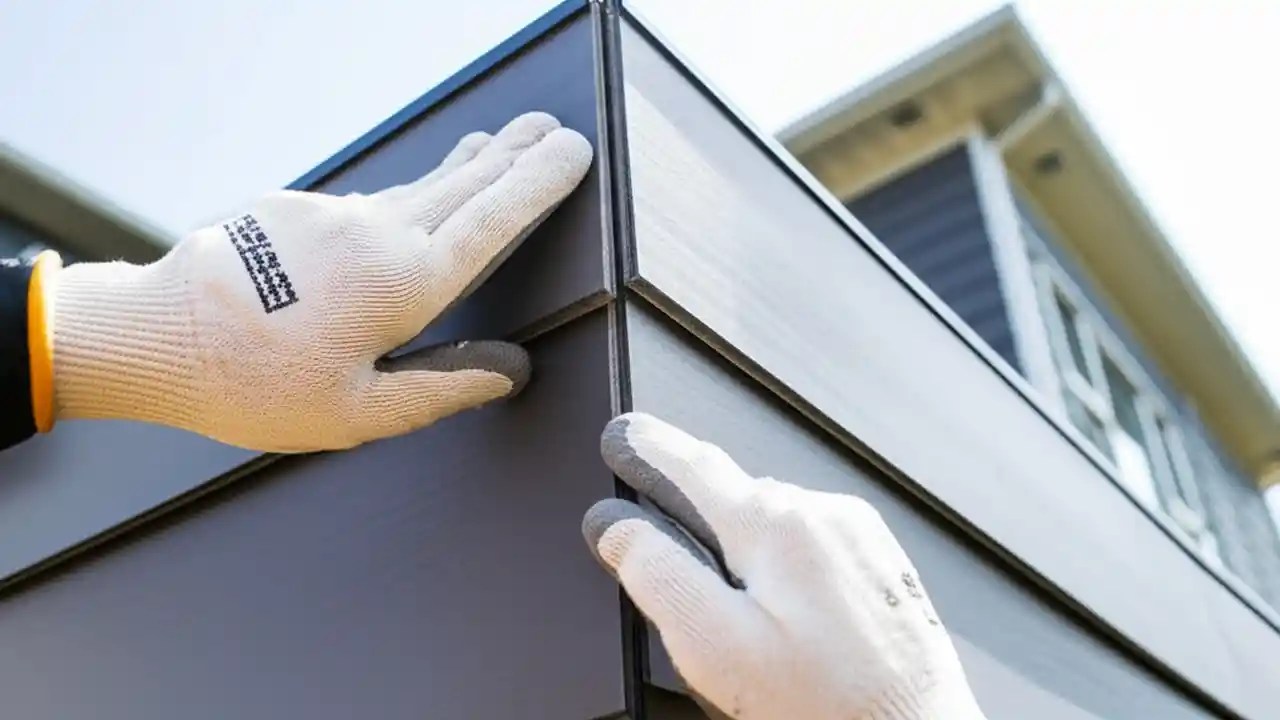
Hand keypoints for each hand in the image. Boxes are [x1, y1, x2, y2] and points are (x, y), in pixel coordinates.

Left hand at [48, 112, 591, 451]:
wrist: (153, 335)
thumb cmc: (256, 387)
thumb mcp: (360, 412)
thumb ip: (444, 388)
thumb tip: (512, 369)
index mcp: (404, 284)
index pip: (493, 220)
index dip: (539, 183)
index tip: (575, 152)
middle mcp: (377, 234)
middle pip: (466, 183)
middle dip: (515, 155)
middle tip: (552, 131)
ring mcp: (335, 214)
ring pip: (422, 185)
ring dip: (467, 166)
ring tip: (496, 150)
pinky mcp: (298, 210)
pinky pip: (373, 201)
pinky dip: (409, 196)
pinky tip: (417, 202)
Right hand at [582, 413, 985, 719]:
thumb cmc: (825, 706)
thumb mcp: (714, 647)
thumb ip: (659, 576)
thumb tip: (618, 528)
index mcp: (776, 526)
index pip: (693, 464)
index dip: (649, 447)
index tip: (624, 435)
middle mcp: (822, 513)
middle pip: (734, 494)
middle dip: (699, 519)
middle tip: (684, 576)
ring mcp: (857, 534)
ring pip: (775, 520)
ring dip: (747, 549)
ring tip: (750, 622)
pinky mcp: (880, 561)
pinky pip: (814, 542)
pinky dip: (787, 566)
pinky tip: (792, 620)